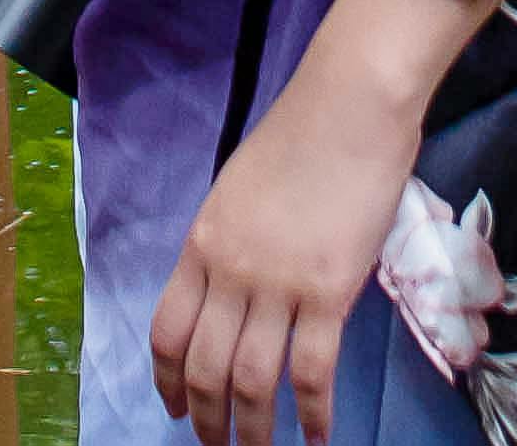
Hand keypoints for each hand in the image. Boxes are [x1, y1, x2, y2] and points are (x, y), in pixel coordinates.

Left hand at [151, 54, 418, 445]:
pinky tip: (317, 437)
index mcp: (202, 241)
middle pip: (205, 368)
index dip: (169, 381)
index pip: (167, 331)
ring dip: (255, 431)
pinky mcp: (329, 291)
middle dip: (209, 422)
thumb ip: (227, 245)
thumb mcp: (238, 189)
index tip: (176, 410)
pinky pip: (311, 373)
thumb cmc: (300, 134)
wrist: (349, 103)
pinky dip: (311, 416)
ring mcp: (278, 283)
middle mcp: (230, 269)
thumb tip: (229, 296)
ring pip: (252, 381)